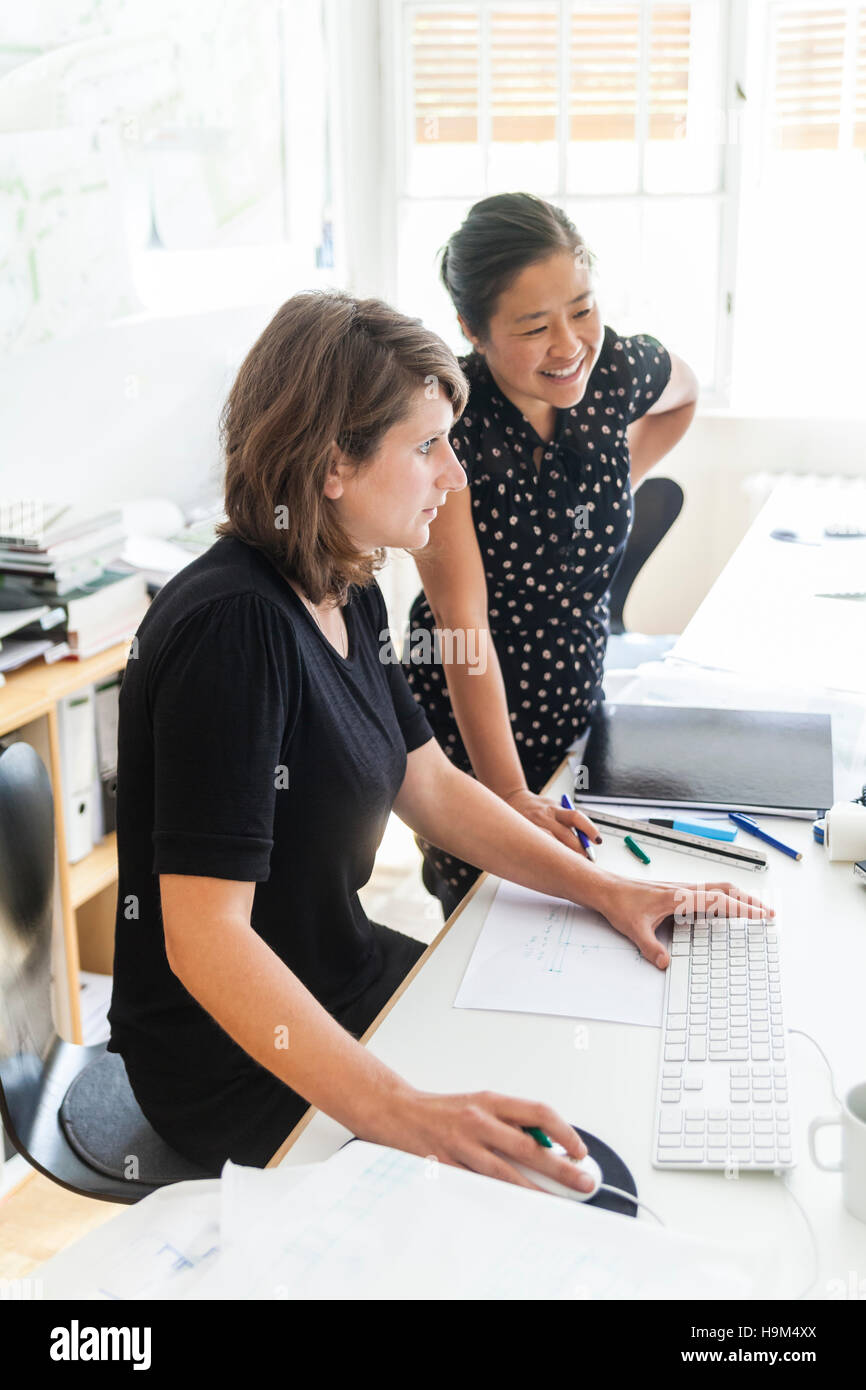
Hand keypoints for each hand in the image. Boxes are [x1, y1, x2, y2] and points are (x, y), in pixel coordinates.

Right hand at [367, 1089, 597, 1194]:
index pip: (537, 1112)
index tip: (579, 1149)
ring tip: (557, 1203)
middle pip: (527, 1148)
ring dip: (536, 1191)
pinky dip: (501, 1199)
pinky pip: (480, 1188)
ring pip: (506, 1175)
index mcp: (490, 1101)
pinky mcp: (448, 1168)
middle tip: (583, 1182)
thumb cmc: (444, 1110)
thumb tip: (547, 1144)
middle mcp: (478, 1121)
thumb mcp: (480, 1103)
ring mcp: (462, 1147)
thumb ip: (510, 1121)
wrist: (399, 1113)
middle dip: (561, 1168)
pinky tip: (517, 1208)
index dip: (563, 1131)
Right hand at [504, 788, 601, 857]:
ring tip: (571, 866)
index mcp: (555, 808)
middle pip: (566, 836)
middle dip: (579, 851)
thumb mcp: (553, 807)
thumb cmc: (537, 807)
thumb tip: (587, 839)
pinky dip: (548, 856)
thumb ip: (568, 820)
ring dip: (564, 857)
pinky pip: (537, 848)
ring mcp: (532, 826)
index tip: (598, 841)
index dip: (589, 829)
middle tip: (587, 861)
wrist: (511, 800)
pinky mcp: (523, 834)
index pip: (576, 817)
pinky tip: (552, 864)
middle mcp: (544, 816)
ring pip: (551, 845)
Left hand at [595, 878, 773, 969]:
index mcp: (679, 897)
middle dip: (749, 900)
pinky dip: (724, 898)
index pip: (719, 900)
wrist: (607, 889)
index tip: (762, 914)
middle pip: (725, 890)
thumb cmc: (620, 904)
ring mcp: (682, 889)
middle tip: (768, 912)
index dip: (743, 907)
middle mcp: (684, 890)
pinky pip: (708, 892)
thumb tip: (665, 963)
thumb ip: (650, 948)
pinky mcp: (678, 892)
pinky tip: (726, 910)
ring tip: (754, 911)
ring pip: (718, 889)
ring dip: (738, 897)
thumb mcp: (634, 930)